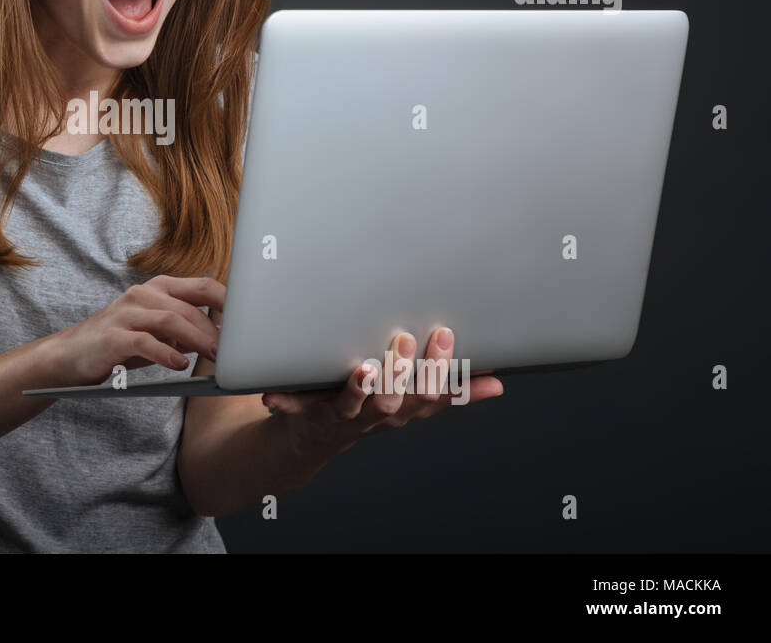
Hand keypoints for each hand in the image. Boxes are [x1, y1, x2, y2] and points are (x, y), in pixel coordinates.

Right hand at [49, 275, 223, 385]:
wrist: (73, 354)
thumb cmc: (122, 342)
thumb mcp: (158, 331)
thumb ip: (187, 329)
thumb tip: (225, 339)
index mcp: (159, 288)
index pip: (203, 286)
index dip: (229, 302)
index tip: (249, 323)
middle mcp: (143, 294)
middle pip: (190, 306)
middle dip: (215, 330)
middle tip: (233, 352)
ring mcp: (126, 313)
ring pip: (170, 320)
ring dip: (197, 340)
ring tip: (214, 358)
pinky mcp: (112, 336)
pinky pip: (144, 342)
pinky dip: (165, 353)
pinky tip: (179, 366)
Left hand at [261, 327, 503, 462]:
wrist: (310, 438)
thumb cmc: (367, 409)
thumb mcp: (413, 401)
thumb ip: (452, 390)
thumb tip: (498, 382)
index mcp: (405, 407)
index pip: (433, 392)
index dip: (441, 368)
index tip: (446, 334)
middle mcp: (377, 414)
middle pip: (397, 400)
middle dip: (403, 372)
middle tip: (404, 339)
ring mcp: (343, 415)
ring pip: (357, 406)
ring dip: (362, 388)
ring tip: (366, 367)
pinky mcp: (308, 414)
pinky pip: (298, 408)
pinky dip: (287, 401)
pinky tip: (274, 394)